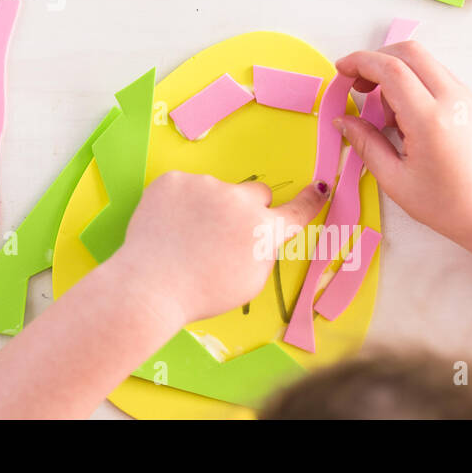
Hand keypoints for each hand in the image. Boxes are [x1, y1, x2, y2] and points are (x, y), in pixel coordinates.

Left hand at [112, 171, 327, 325]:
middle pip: (255, 193)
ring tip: (186, 238)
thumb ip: (261, 250)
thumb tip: (257, 232)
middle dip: (248, 208)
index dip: (309, 200)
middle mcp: (238, 199)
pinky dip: (180, 202)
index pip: (296, 211)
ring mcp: (203, 184)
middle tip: (223, 235)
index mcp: (262, 228)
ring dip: (209, 206)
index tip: (320, 188)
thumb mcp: (250, 281)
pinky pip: (185, 186)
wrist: (151, 286)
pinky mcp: (173, 179)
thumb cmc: (203, 292)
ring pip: (215, 190)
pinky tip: (168, 226)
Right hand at [334, 41, 471, 246]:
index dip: (360, 62)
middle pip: (409, 52)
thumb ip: (366, 144)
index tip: (341, 71)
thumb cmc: (449, 205)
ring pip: (424, 62)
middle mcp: (451, 100)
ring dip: (396, 71)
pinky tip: (405, 115)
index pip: (391, 69)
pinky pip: (436, 76)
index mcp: (430, 120)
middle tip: (357, 84)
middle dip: (376, 59)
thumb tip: (343, 121)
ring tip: (383, 112)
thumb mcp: (396, 180)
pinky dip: (413, 81)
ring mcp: (466, 98)